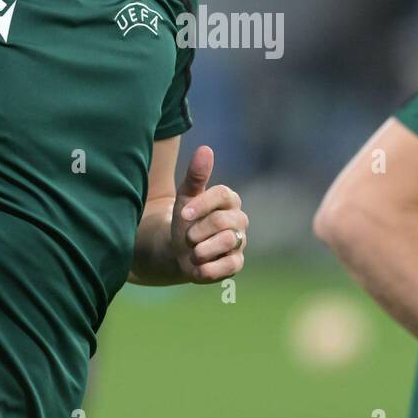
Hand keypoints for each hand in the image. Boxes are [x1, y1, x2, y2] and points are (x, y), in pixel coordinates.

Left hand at [171, 145, 247, 283]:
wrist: (177, 251)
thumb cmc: (185, 220)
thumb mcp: (185, 197)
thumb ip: (196, 175)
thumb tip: (205, 149)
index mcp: (229, 199)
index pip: (222, 195)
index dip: (201, 205)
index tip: (183, 214)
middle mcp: (239, 219)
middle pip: (222, 221)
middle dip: (198, 230)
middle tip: (187, 237)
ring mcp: (240, 242)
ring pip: (227, 242)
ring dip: (202, 249)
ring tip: (192, 252)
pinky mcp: (236, 263)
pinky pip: (230, 266)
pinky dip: (210, 268)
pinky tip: (197, 267)